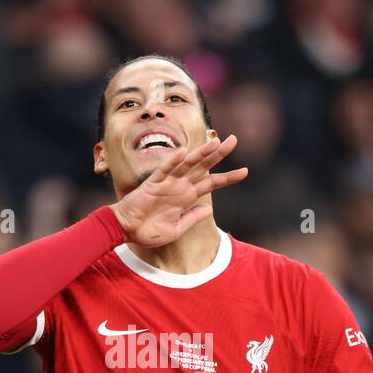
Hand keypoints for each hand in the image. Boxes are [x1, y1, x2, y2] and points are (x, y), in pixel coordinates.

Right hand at [110, 134, 247, 247]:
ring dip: (201, 153)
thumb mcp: (176, 229)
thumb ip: (192, 218)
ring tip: (216, 142)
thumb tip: (208, 210)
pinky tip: (183, 151)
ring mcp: (167, 183)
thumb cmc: (149, 231)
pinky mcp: (153, 184)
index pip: (211, 183)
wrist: (127, 231)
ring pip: (188, 164)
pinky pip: (164, 170)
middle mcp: (180, 186)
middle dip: (219, 153)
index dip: (228, 177)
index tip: (245, 171)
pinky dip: (173, 161)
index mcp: (187, 196)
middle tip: (235, 140)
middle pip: (203, 166)